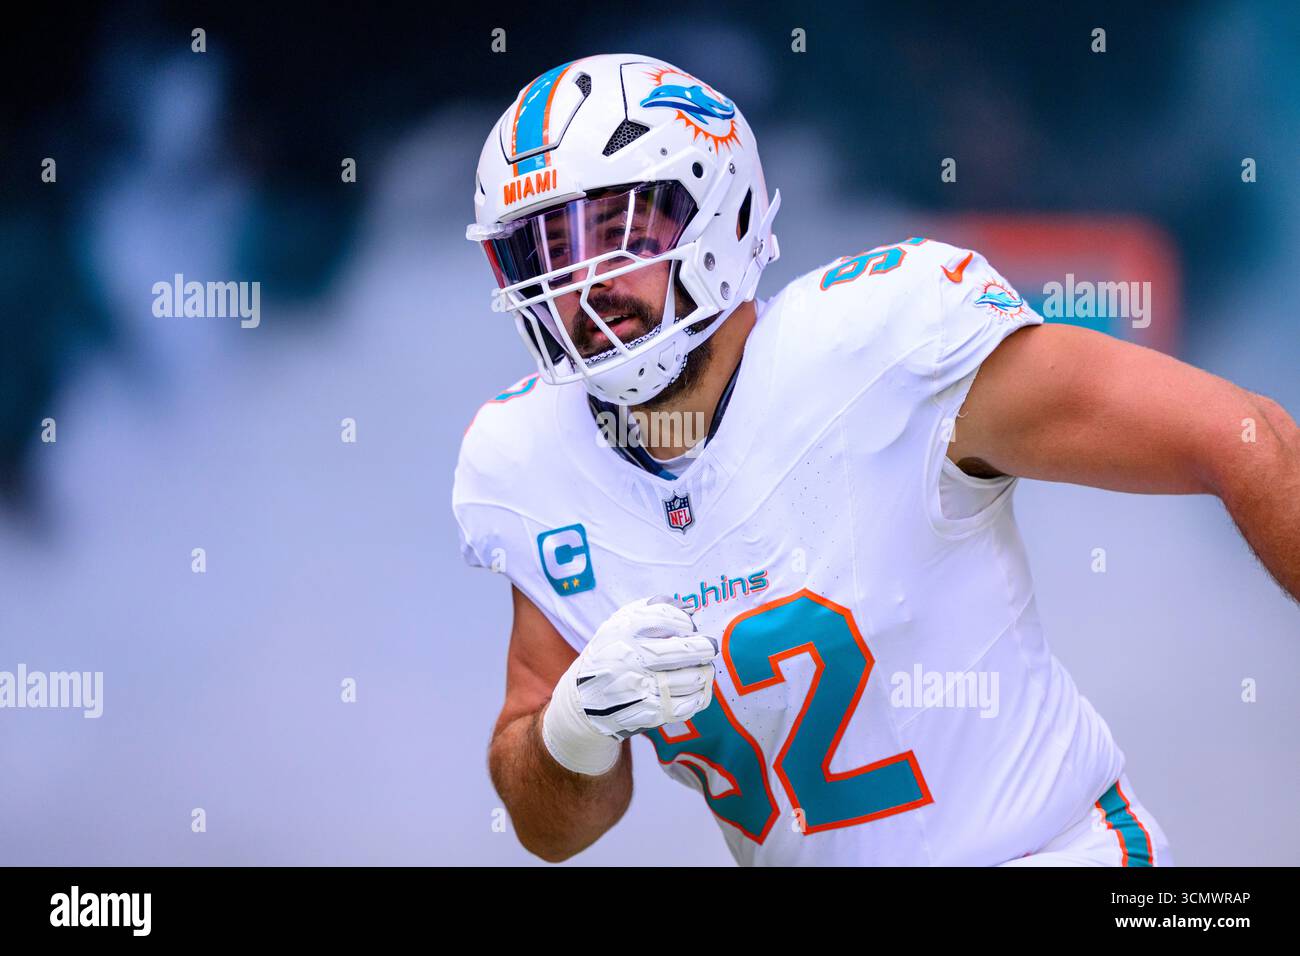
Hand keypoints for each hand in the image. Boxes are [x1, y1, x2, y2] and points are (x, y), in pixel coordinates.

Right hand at [541, 595, 718, 774]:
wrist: (584, 702)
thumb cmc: (611, 655)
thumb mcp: (619, 625)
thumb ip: (652, 609)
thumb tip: (690, 608)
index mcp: (623, 631)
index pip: (667, 618)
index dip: (685, 622)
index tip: (689, 627)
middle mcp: (631, 657)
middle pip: (684, 651)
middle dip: (704, 648)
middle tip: (710, 646)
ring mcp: (640, 686)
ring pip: (691, 679)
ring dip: (703, 672)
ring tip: (701, 669)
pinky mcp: (648, 711)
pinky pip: (687, 704)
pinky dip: (698, 696)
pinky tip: (695, 690)